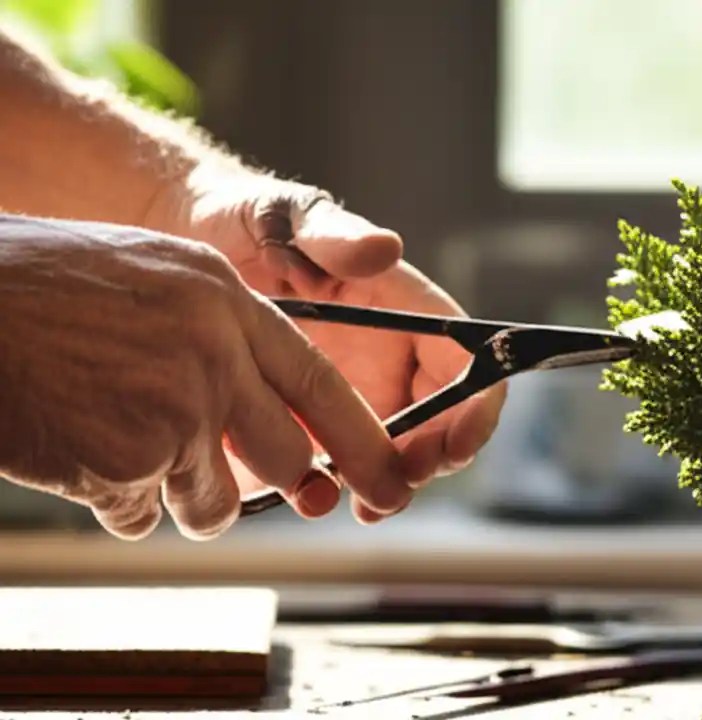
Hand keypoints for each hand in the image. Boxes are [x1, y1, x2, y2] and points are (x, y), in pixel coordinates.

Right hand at [0, 214, 405, 538]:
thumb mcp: (149, 279)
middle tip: (252, 484)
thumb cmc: (38, 290)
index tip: (388, 480)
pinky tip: (68, 450)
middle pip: (286, 454)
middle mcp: (214, 352)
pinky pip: (140, 516)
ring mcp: (176, 406)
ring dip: (173, 496)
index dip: (359, 437)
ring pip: (216, 501)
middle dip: (270, 482)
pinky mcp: (129, 459)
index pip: (319, 381)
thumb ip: (218, 333)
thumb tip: (270, 404)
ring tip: (116, 448)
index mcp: (225, 299)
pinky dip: (108, 502)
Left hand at [147, 167, 505, 522]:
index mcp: (403, 310)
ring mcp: (351, 391)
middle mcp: (389, 355)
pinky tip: (310, 498)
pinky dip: (332, 489)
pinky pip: (335, 465)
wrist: (178, 237)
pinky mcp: (308, 418)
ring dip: (388, 485)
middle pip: (442, 420)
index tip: (453, 443)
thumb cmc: (243, 217)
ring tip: (356, 502)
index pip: (465, 362)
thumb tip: (386, 248)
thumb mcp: (286, 218)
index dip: (475, 407)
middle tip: (394, 484)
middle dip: (430, 459)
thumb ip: (334, 236)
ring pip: (394, 454)